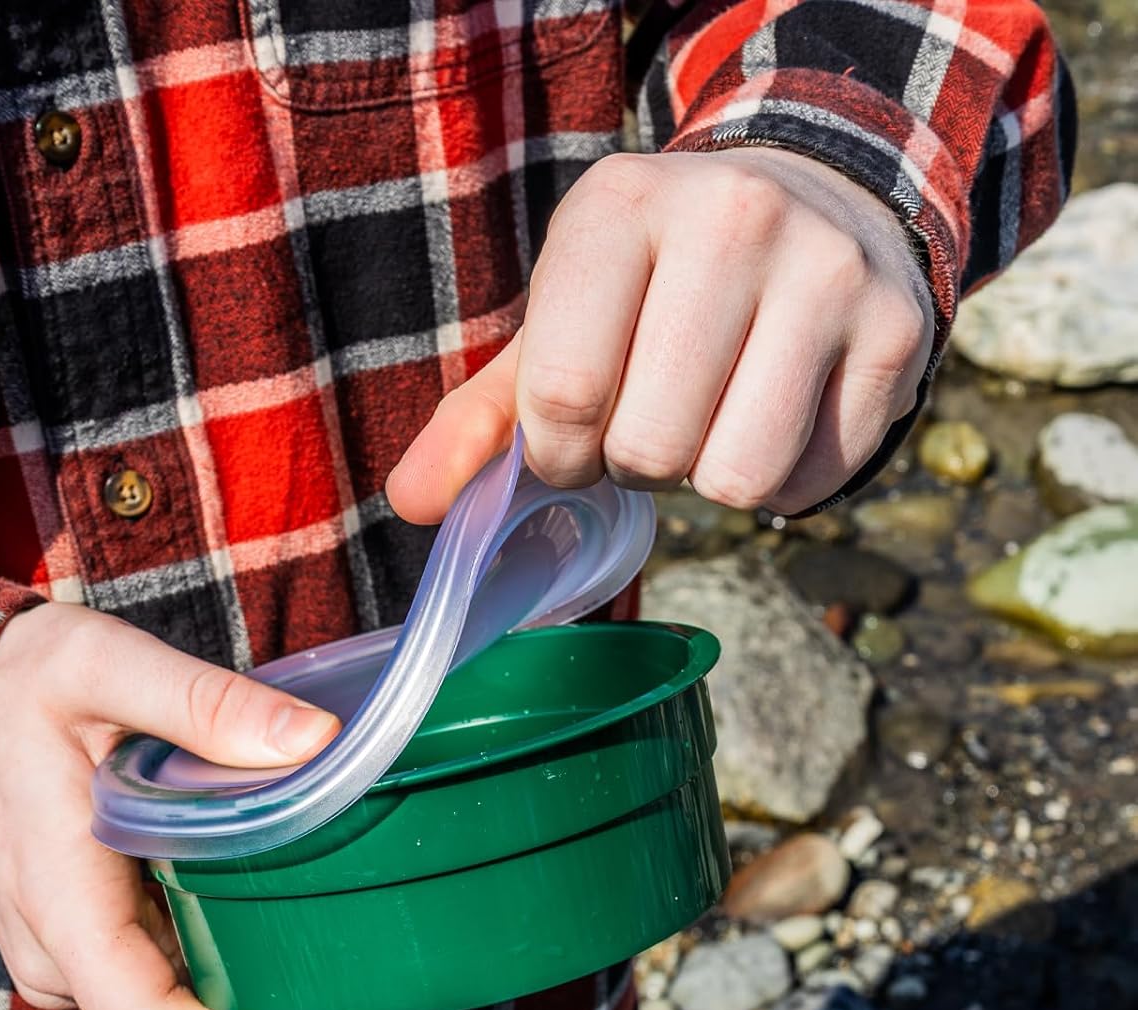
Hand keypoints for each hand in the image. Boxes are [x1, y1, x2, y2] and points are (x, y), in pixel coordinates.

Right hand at [0, 604, 338, 1009]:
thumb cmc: (17, 680)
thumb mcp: (106, 664)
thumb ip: (205, 703)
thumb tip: (315, 739)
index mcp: (63, 904)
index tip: (298, 971)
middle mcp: (53, 953)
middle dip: (247, 979)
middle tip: (306, 895)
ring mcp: (55, 956)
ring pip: (162, 994)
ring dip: (221, 953)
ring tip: (258, 868)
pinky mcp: (65, 944)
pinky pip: (142, 967)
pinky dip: (190, 934)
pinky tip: (212, 868)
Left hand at [388, 147, 933, 520]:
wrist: (815, 205)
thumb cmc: (656, 287)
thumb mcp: (557, 326)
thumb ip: (480, 421)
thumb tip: (411, 505)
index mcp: (620, 208)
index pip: (564, 397)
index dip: (560, 452)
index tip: (574, 433)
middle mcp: (733, 219)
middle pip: (650, 446)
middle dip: (636, 463)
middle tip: (654, 416)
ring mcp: (829, 272)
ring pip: (735, 476)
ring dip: (706, 478)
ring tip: (712, 416)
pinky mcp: (899, 332)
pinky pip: (810, 484)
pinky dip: (781, 483)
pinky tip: (775, 417)